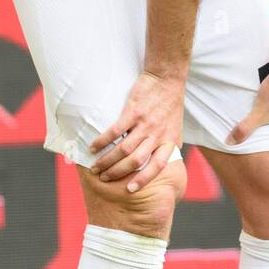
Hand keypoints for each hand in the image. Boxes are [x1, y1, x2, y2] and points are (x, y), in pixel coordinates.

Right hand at [89, 71, 183, 191]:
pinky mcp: (133, 111)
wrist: (167, 78)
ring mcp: (145, 123)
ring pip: (123, 149)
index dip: (144, 180)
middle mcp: (157, 135)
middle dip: (117, 173)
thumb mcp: (176, 127)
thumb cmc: (170, 103)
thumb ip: (169, 144)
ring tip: (95, 167)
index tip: (130, 190)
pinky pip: (114, 131)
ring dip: (107, 161)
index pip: (158, 166)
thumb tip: (164, 162)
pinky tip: (92, 147)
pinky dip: (101, 141)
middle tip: (104, 179)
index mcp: (169, 141)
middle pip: (136, 161)